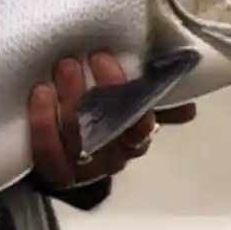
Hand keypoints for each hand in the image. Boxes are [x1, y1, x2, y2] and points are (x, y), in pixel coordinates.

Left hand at [28, 52, 196, 190]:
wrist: (63, 152)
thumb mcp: (129, 106)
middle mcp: (111, 157)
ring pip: (76, 137)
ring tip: (63, 67)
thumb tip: (190, 107)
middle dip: (94, 91)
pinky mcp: (53, 171)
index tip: (106, 59)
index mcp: (134, 140)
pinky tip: (41, 92)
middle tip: (81, 58)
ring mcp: (81, 168)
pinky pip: (47, 151)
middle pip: (105, 128)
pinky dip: (43, 121)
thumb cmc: (101, 116)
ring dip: (69, 99)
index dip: (126, 95)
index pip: (140, 126)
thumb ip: (155, 101)